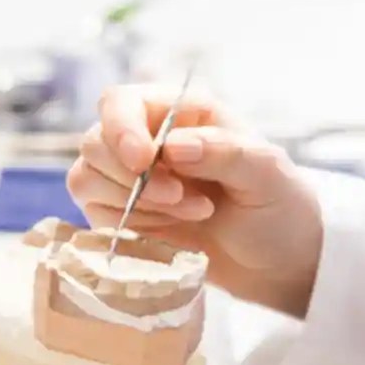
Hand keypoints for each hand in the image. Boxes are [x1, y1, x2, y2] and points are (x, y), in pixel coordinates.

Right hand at [67, 83, 322, 316]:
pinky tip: (173, 229)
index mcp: (179, 111)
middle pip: (95, 143)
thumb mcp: (268, 173)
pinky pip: (95, 215)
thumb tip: (172, 145)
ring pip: (86, 179)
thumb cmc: (278, 206)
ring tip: (192, 213)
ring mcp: (127, 178)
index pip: (119, 103)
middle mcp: (146, 138)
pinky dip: (131, 225)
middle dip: (133, 178)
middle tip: (182, 197)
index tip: (143, 160)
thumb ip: (223, 151)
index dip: (120, 128)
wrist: (278, 262)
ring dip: (135, 204)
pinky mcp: (120, 215)